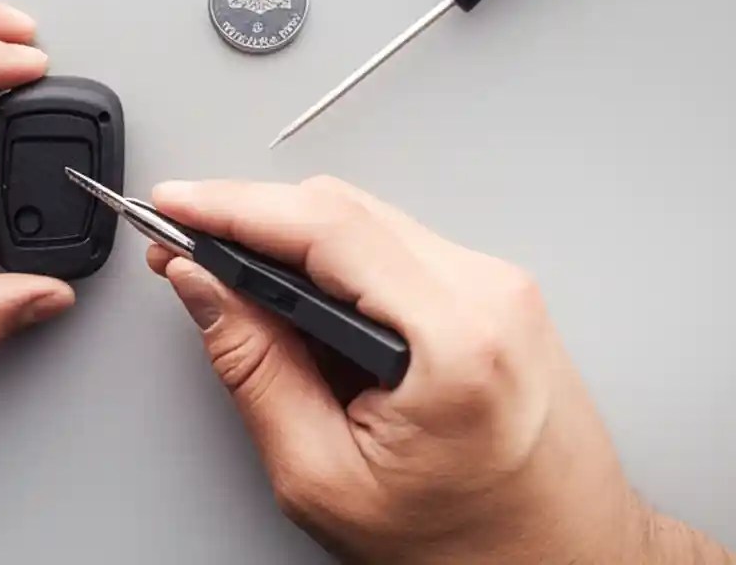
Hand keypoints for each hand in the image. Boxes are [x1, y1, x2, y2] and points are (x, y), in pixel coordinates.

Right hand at [147, 176, 735, 563]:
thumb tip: (202, 287)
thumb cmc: (465, 545)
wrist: (560, 561)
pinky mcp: (494, 291)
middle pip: (342, 209)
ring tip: (229, 278)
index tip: (174, 207)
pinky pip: (394, 245)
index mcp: (456, 341)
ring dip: (286, 237)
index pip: (323, 230)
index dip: (232, 207)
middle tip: (182, 245)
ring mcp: (499, 285)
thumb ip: (253, 369)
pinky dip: (331, 258)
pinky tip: (293, 293)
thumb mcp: (324, 476)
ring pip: (365, 220)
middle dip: (248, 217)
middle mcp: (490, 293)